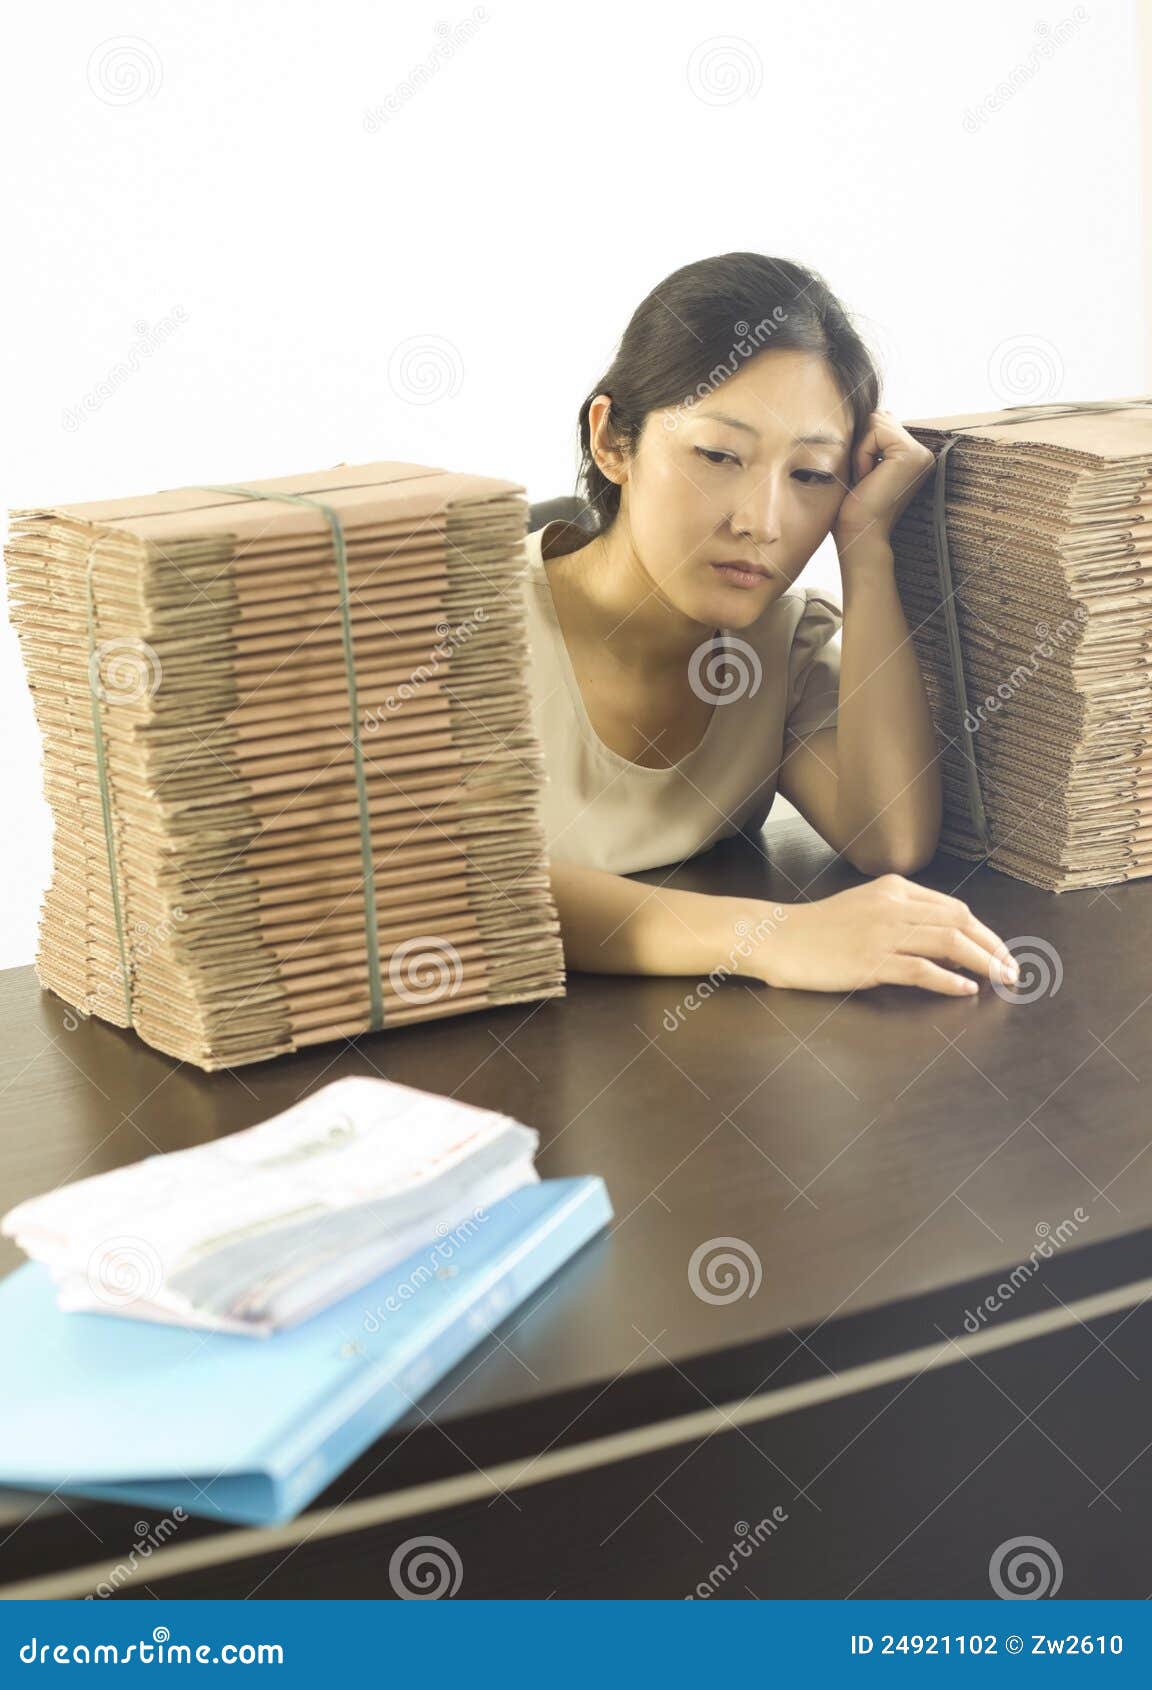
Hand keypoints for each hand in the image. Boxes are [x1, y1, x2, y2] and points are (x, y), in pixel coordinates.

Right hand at [733, 876, 1019, 996]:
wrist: (778, 938)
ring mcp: (882, 933)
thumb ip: (902, 916)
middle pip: (959, 922)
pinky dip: (949, 980)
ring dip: (982, 963)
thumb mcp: (865, 908)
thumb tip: (945, 941)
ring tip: (1000, 980)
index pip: (954, 908)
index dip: (983, 932)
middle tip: (1011, 969)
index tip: (999, 952)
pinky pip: (921, 969)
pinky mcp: (870, 961)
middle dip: (992, 947)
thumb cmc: (819, 929)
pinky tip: (965, 990)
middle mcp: (893, 906)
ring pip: (947, 942)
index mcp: (894, 889)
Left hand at [832, 409, 934, 561]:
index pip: (879, 423)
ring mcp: (920, 454)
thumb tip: (860, 410)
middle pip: (878, 417)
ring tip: (864, 479)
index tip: (861, 478)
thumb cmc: (852, 510)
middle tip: (861, 479)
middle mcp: (922, 453)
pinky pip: (875, 430)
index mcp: (911, 456)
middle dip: (860, 444)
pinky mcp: (911, 454)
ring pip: (876, 420)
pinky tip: (866, 478)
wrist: (858, 536)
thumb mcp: (860, 467)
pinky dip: (861, 453)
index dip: (859, 444)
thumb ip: (867, 440)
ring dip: (859, 450)